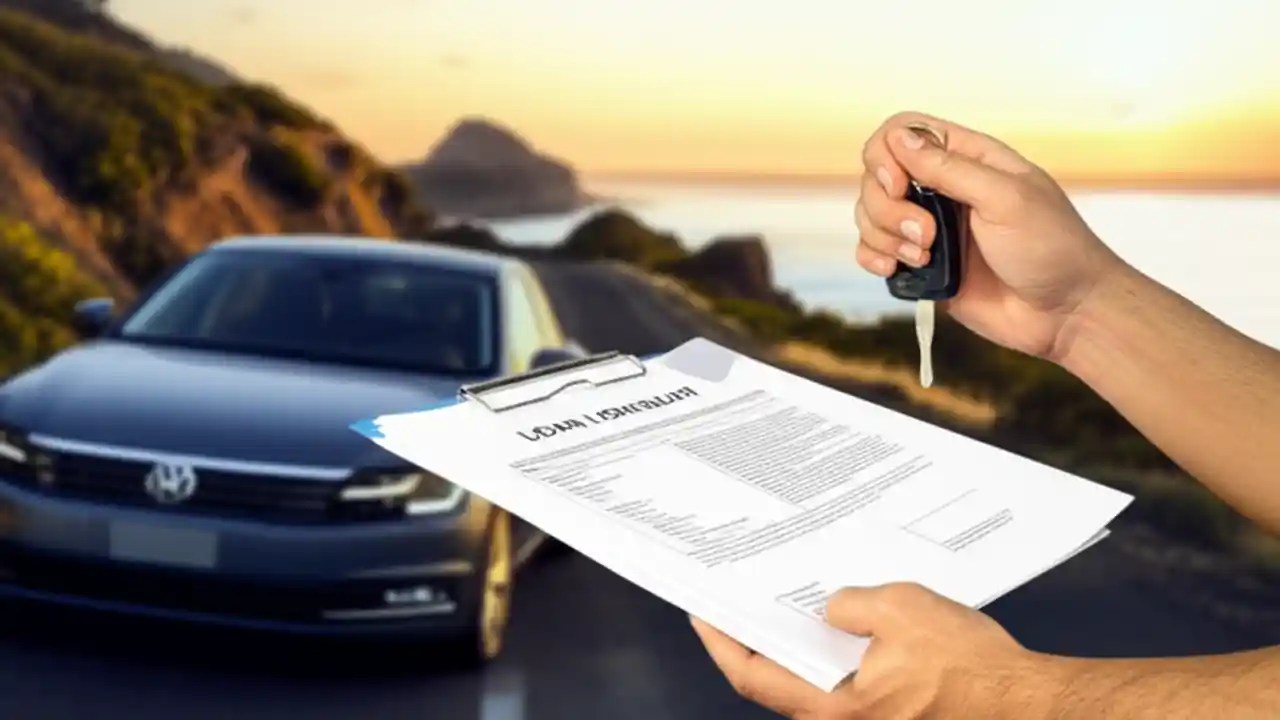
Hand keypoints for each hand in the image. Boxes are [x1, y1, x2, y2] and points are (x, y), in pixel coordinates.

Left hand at [691, 582, 1061, 718]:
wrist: (1026, 704)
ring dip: (799, 646)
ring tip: (787, 601)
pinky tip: (842, 621)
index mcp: (834, 708)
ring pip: (813, 684)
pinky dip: (834, 655)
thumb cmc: (969, 666)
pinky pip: (845, 686)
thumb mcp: (901, 609)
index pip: (754, 677)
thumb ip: (851, 606)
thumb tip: (830, 609)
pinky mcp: (888, 716)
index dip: (722, 643)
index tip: (702, 613)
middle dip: (758, 639)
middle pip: (778, 683)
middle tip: (739, 600)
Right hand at [854, 112, 1126, 360]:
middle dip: (887, 207)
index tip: (899, 186)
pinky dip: (874, 259)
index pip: (902, 132)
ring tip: (923, 258)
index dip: (886, 156)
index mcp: (967, 159)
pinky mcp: (921, 266)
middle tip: (926, 235)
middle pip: (877, 176)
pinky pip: (874, 252)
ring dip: (885, 236)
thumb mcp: (1006, 198)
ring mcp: (929, 228)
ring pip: (871, 215)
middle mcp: (943, 189)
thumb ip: (949, 168)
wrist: (1065, 312)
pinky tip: (897, 270)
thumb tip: (897, 138)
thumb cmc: (1051, 247)